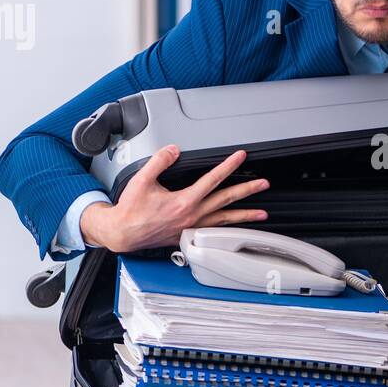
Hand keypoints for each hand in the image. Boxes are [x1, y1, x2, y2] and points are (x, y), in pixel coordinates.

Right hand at [80, 146, 268, 251]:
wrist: (123, 234)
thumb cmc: (131, 210)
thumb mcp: (142, 180)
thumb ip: (159, 161)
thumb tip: (174, 150)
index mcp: (184, 202)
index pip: (213, 179)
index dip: (229, 165)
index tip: (240, 156)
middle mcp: (192, 216)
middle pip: (226, 200)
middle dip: (247, 190)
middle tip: (263, 183)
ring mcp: (193, 228)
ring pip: (225, 221)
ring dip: (245, 216)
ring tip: (263, 214)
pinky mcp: (189, 236)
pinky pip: (215, 232)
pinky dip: (229, 229)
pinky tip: (237, 229)